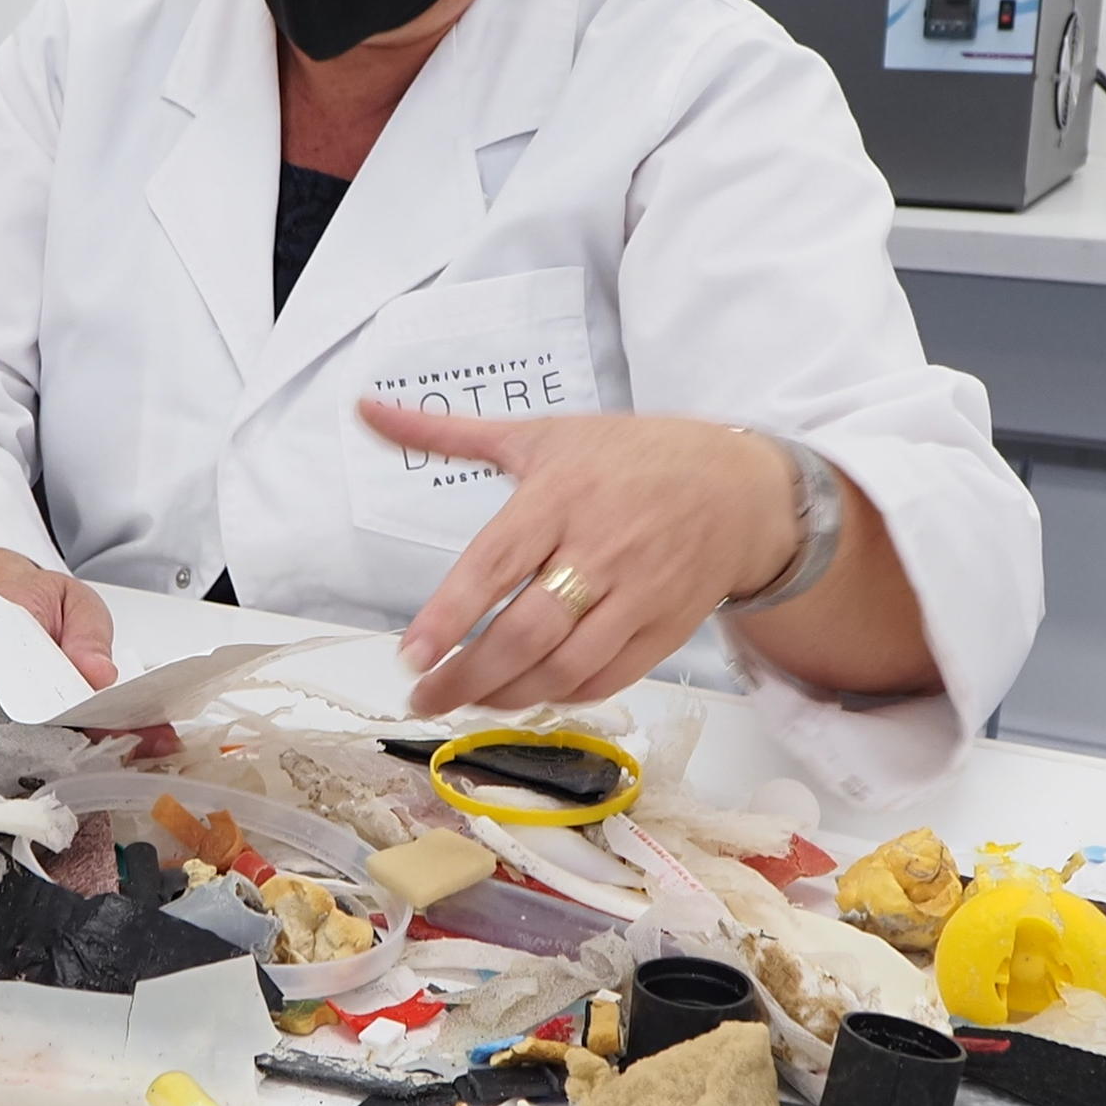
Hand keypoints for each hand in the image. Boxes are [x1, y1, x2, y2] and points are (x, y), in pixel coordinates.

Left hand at [371, 404, 799, 711]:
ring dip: (508, 694)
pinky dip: (560, 696)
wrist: (738, 488)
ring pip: (566, 666)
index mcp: (561, 495)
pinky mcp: (665, 630)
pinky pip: (607, 679)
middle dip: (468, 675)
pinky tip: (527, 692)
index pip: (496, 563)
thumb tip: (367, 408)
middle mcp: (600, 548)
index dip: (451, 615)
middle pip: (527, 631)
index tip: (410, 655)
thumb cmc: (629, 457)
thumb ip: (449, 434)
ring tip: (468, 698)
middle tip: (423, 696)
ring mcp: (638, 594)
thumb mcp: (541, 434)